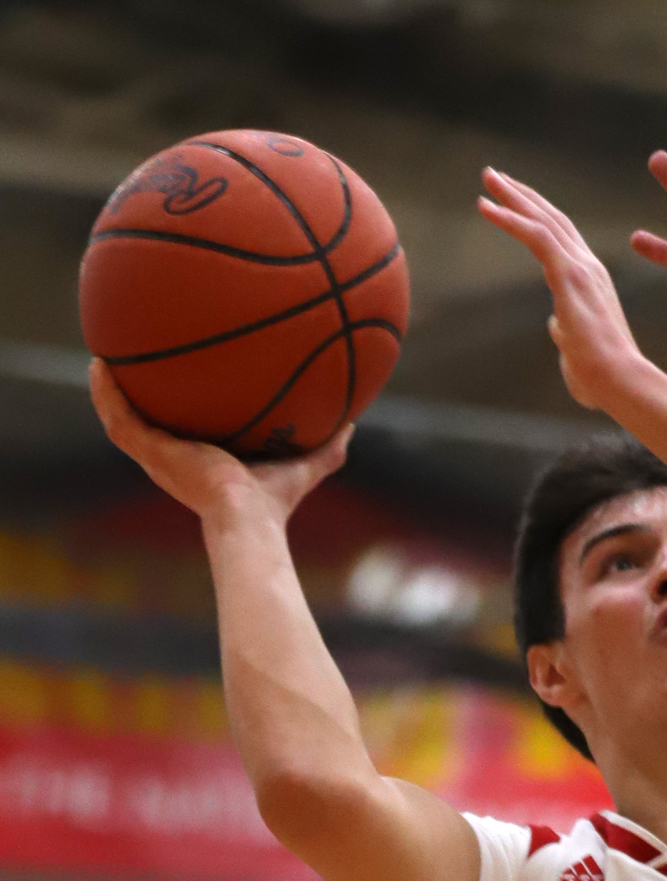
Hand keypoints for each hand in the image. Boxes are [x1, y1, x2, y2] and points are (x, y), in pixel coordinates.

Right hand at [89, 359, 349, 525]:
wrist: (249, 520)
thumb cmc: (274, 503)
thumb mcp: (302, 463)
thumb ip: (327, 446)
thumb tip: (354, 423)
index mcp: (203, 463)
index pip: (186, 434)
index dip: (180, 413)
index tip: (180, 387)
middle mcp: (174, 461)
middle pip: (149, 425)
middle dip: (140, 398)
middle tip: (134, 367)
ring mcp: (157, 459)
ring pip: (123, 420)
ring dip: (110, 392)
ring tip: (102, 360)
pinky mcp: (149, 453)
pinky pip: (119, 419)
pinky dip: (106, 394)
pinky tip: (99, 366)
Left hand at [478, 170, 648, 412]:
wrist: (620, 382)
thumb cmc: (599, 377)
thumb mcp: (576, 349)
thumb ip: (565, 332)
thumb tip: (556, 325)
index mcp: (591, 283)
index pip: (562, 238)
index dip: (536, 216)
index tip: (511, 202)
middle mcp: (589, 267)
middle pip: (553, 219)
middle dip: (522, 195)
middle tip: (494, 176)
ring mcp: (582, 268)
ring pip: (544, 219)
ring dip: (513, 197)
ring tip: (487, 177)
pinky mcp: (571, 274)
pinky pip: (536, 235)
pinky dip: (510, 218)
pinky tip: (485, 207)